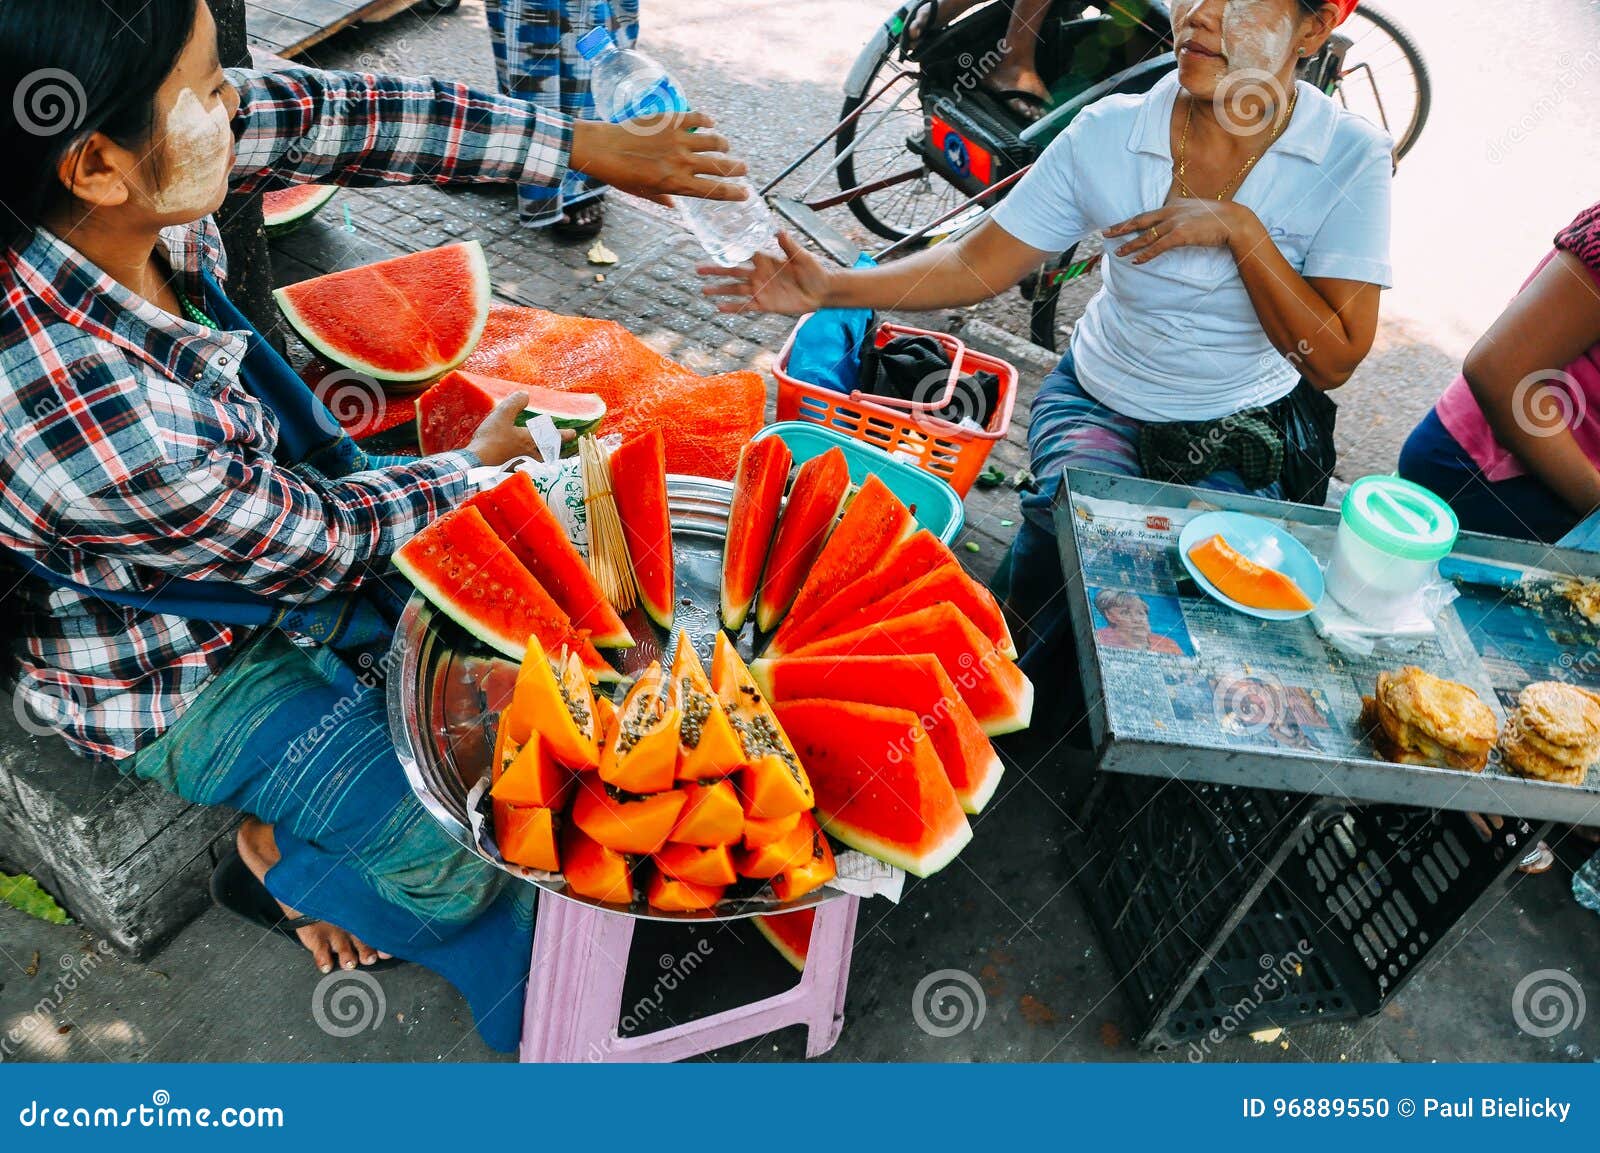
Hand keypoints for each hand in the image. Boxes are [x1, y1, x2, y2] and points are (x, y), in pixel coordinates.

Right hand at [465, 392, 572, 465]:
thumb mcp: (502, 415)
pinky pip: (519, 466)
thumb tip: (525, 395)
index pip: (551, 437)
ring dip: (538, 457)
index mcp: (529, 440)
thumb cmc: (491, 439)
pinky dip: (521, 463)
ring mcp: (517, 464)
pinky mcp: (506, 470)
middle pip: (545, 453)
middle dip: (552, 450)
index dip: (563, 435)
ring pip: (534, 461)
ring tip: (537, 453)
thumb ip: (514, 403)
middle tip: (556, 448)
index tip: (573, 434)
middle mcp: (527, 454)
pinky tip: (514, 460)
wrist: (476, 464)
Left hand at [570, 113, 749, 205]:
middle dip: (736, 169)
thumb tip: (674, 206)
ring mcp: (678, 140)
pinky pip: (698, 118)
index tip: (745, 193)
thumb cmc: (620, 175)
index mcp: (677, 184)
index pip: (714, 191)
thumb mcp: (642, 193)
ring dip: (723, 144)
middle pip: (720, 166)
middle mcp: (682, 162)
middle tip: (743, 169)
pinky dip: (707, 120)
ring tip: (725, 146)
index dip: (733, 193)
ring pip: (714, 141)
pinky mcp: (672, 120)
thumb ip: (662, 198)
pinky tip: (710, 123)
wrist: (603, 148)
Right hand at [698, 232, 833, 314]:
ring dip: (720, 290)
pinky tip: (720, 308)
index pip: (743, 253)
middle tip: (698, 270)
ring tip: (704, 290)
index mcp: (765, 259)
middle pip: (732, 272)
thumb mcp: (802, 256)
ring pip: (735, 290)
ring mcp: (760, 290)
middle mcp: (759, 274)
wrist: (821, 291)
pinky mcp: (765, 304)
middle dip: (716, 271)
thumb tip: (779, 231)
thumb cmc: (813, 270)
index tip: (713, 245)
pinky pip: (746, 306)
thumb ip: (789, 246)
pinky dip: (733, 307)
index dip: (729, 249)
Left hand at [1103, 200, 1258, 263]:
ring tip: (1118, 253)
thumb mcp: (1196, 212)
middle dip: (1121, 228)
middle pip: (1140, 220)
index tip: (1117, 226)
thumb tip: (1176, 226)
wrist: (1234, 220)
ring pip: (1147, 235)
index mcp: (1174, 205)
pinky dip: (1146, 254)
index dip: (1130, 221)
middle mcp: (1171, 212)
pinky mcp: (1181, 235)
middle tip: (1105, 233)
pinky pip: (1158, 247)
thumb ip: (1183, 216)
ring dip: (1131, 245)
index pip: (1147, 214)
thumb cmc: (1219, 218)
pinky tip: (1136, 261)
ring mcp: (1176, 223)